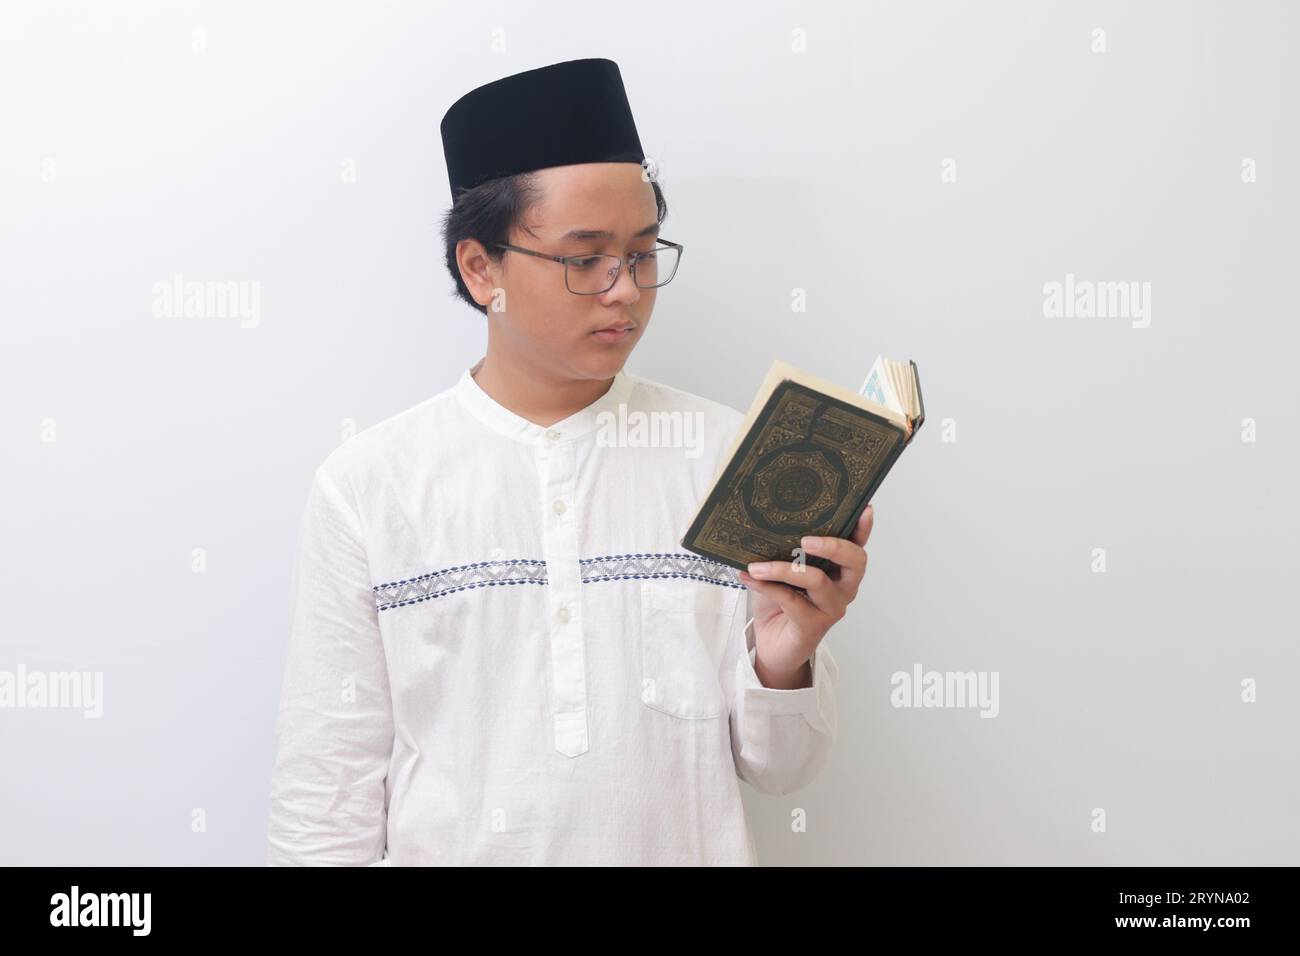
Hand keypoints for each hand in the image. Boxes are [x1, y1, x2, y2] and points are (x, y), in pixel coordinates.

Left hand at [737, 504, 873, 688]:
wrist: (772, 644)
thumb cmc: (781, 602)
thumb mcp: (784, 570)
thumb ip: (784, 550)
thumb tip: (765, 523)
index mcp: (840, 569)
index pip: (857, 544)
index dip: (863, 528)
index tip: (864, 508)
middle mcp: (843, 587)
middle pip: (855, 561)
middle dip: (834, 546)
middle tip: (806, 540)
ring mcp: (831, 607)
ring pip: (817, 580)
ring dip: (784, 569)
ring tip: (757, 565)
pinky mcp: (813, 625)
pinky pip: (792, 600)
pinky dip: (767, 587)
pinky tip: (748, 577)